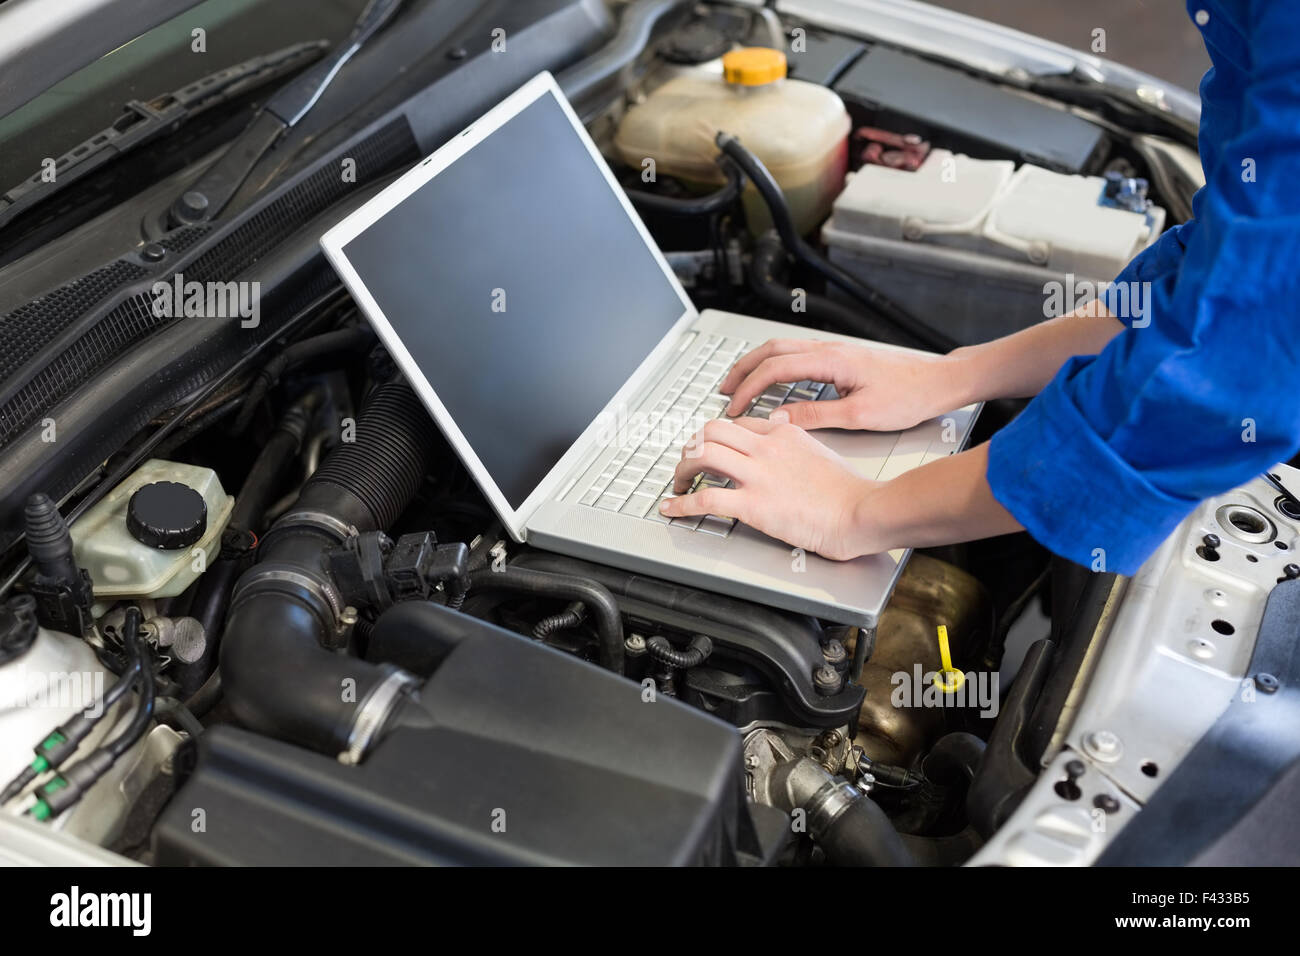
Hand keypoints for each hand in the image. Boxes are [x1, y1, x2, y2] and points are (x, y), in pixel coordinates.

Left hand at [658, 417, 879, 559]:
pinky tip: (672, 509)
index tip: (709, 449)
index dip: (716, 437)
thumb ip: (795, 446)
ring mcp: (759, 474)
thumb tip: (781, 442)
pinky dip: (681, 505)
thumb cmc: (849, 491)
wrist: (861, 510)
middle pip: (711, 431)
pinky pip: (706, 498)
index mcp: (784, 434)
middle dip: (691, 447)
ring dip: (682, 470)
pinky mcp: (754, 504)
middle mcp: (766, 448)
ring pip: (702, 455)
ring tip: (677, 484)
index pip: (737, 424)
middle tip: (687, 465)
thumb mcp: (820, 453)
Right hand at [720, 338, 959, 430]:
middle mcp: (830, 349)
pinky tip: (775, 383)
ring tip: (741, 385)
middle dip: (742, 369)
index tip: (735, 408)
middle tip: (723, 391)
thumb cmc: (909, 395)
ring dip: (758, 366)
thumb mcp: (859, 416)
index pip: (774, 368)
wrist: (940, 381)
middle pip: (771, 350)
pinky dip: (777, 367)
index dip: (749, 388)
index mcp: (830, 360)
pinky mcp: (842, 358)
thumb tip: (780, 420)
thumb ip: (815, 416)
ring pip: (783, 349)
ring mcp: (835, 351)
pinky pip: (798, 356)